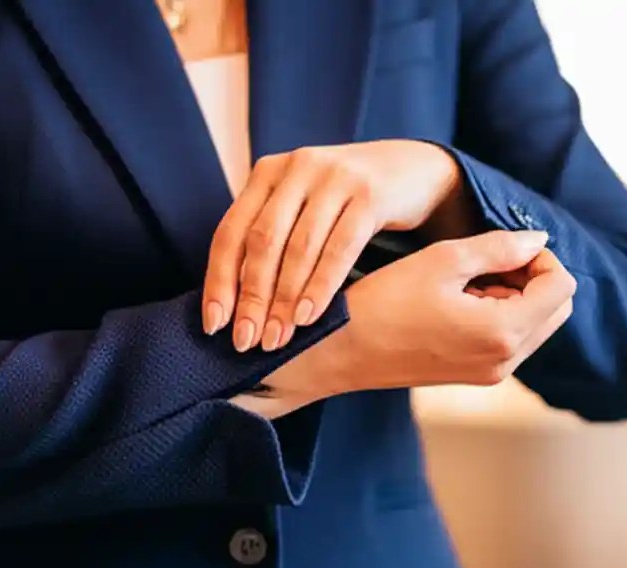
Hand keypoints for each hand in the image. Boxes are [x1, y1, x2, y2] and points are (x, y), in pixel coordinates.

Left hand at [202, 140, 462, 352]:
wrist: (412, 171)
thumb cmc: (345, 203)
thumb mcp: (301, 207)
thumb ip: (270, 238)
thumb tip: (234, 307)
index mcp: (267, 173)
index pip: (230, 232)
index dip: (219, 281)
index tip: (214, 325)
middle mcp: (296, 168)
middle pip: (261, 242)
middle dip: (252, 298)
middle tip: (247, 341)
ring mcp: (334, 176)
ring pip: (299, 247)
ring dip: (284, 299)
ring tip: (277, 338)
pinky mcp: (369, 193)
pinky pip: (340, 247)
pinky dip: (320, 286)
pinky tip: (308, 316)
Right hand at [252, 230, 575, 412]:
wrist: (339, 350)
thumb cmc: (383, 302)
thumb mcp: (442, 261)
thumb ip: (498, 247)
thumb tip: (538, 239)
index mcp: (503, 332)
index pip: (561, 286)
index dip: (541, 257)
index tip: (504, 245)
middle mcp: (505, 361)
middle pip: (555, 308)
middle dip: (533, 277)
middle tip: (489, 258)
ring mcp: (490, 373)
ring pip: (534, 324)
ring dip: (514, 294)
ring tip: (465, 278)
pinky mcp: (473, 375)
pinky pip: (508, 339)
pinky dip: (497, 313)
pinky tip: (456, 299)